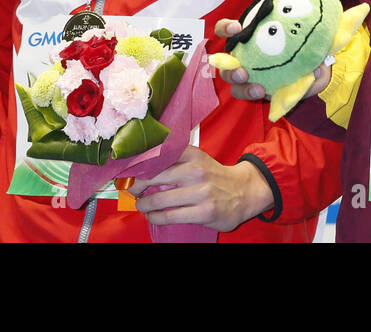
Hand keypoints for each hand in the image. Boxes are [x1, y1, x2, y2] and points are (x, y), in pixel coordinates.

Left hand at [131, 146, 272, 230]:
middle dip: (136, 186)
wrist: (244, 191)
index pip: (157, 156)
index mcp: (192, 154)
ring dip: (144, 205)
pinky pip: (170, 216)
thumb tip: (141, 165)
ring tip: (141, 205)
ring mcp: (200, 192)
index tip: (126, 172)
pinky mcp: (204, 212)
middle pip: (153, 177)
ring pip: (159, 200)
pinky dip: (155, 217)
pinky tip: (152, 216)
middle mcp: (195, 170)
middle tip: (131, 190)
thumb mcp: (197, 158)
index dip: (137, 166)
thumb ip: (175, 158)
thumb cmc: (214, 175)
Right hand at [213, 18, 330, 101]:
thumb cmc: (305, 37)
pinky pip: (245, 92)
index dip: (226, 28)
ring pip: (229, 78)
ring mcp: (249, 72)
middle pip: (221, 58)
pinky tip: (262, 91)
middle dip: (224, 62)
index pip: (227, 29)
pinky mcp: (257, 88)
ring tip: (249, 81)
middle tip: (241, 67)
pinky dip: (249, 92)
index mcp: (250, 33)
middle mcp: (244, 53)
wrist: (320, 65)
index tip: (238, 28)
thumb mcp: (309, 18)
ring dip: (235, 79)